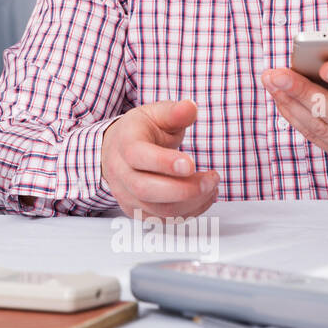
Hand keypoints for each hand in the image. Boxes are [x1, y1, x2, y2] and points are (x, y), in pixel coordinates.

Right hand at [100, 100, 218, 219]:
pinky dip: (189, 212)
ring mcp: (127, 195)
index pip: (138, 156)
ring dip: (191, 202)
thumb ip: (174, 112)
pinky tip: (203, 197)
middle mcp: (121, 172)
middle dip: (184, 189)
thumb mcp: (155, 114)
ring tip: (211, 186)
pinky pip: (164, 220)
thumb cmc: (140, 131)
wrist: (117, 150)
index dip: (164, 162)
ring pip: (158, 210)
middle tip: (211, 180)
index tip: (191, 164)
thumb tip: (190, 108)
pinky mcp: (137, 211)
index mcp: (125, 144)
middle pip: (146, 189)